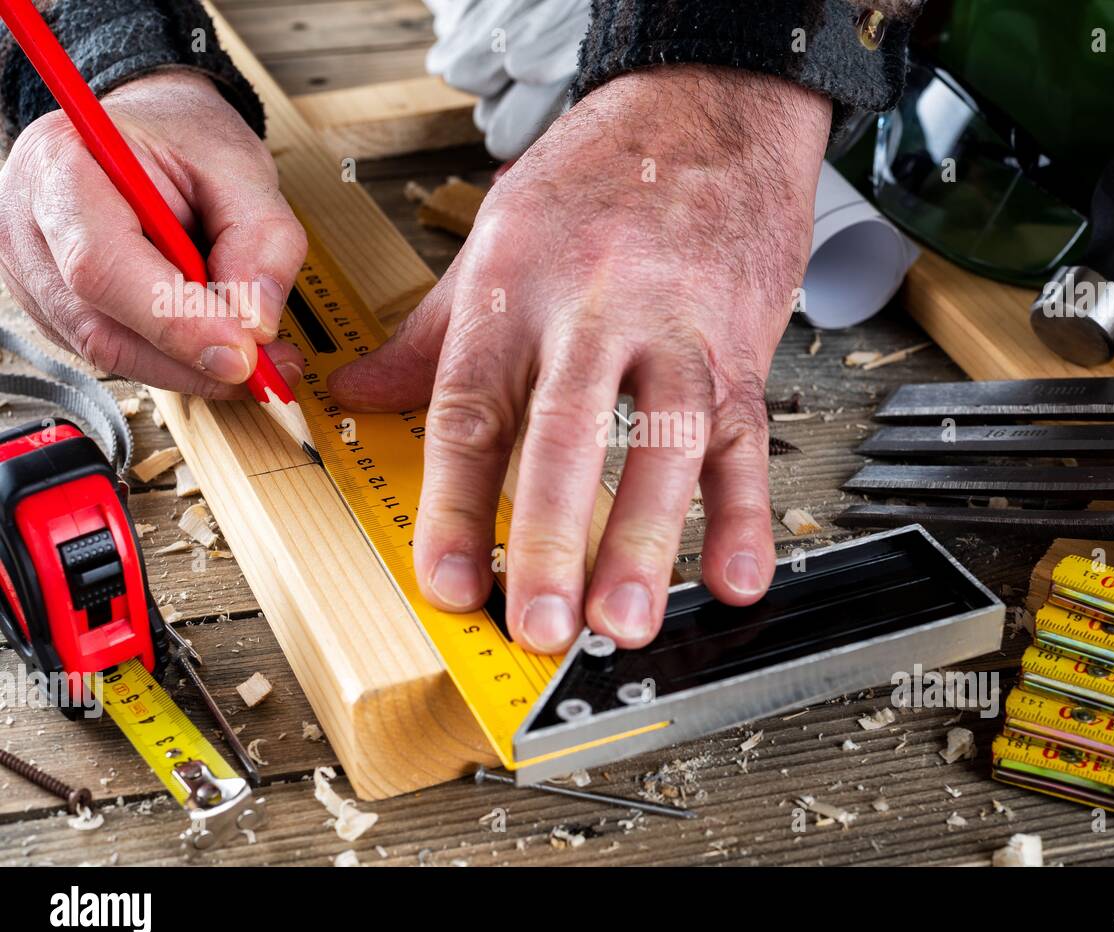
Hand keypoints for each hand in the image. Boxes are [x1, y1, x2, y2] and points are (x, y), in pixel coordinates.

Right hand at [0, 71, 306, 394]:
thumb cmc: (184, 139)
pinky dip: (178, 361)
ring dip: (192, 367)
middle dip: (192, 357)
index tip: (241, 352)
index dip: (174, 321)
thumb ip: (261, 241)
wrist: (150, 133)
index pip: (100, 266)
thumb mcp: (241, 168)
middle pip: (102, 326)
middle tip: (266, 368)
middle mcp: (32, 229)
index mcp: (61, 169)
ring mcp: (37, 276)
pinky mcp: (60, 310)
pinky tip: (221, 344)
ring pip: (114, 351)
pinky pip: (120, 352)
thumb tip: (256, 325)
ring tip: (260, 358)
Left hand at [330, 64, 830, 652]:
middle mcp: (592, 312)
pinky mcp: (740, 350)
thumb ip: (427, 336)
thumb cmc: (597, 180)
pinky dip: (746, 512)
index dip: (454, 505)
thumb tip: (356, 399)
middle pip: (565, 432)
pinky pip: (747, 437)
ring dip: (646, 539)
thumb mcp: (493, 241)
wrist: (704, 113)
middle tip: (543, 624)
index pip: (471, 410)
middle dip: (549, 538)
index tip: (448, 584)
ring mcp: (675, 333)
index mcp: (513, 291)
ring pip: (664, 440)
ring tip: (629, 621)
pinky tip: (736, 574)